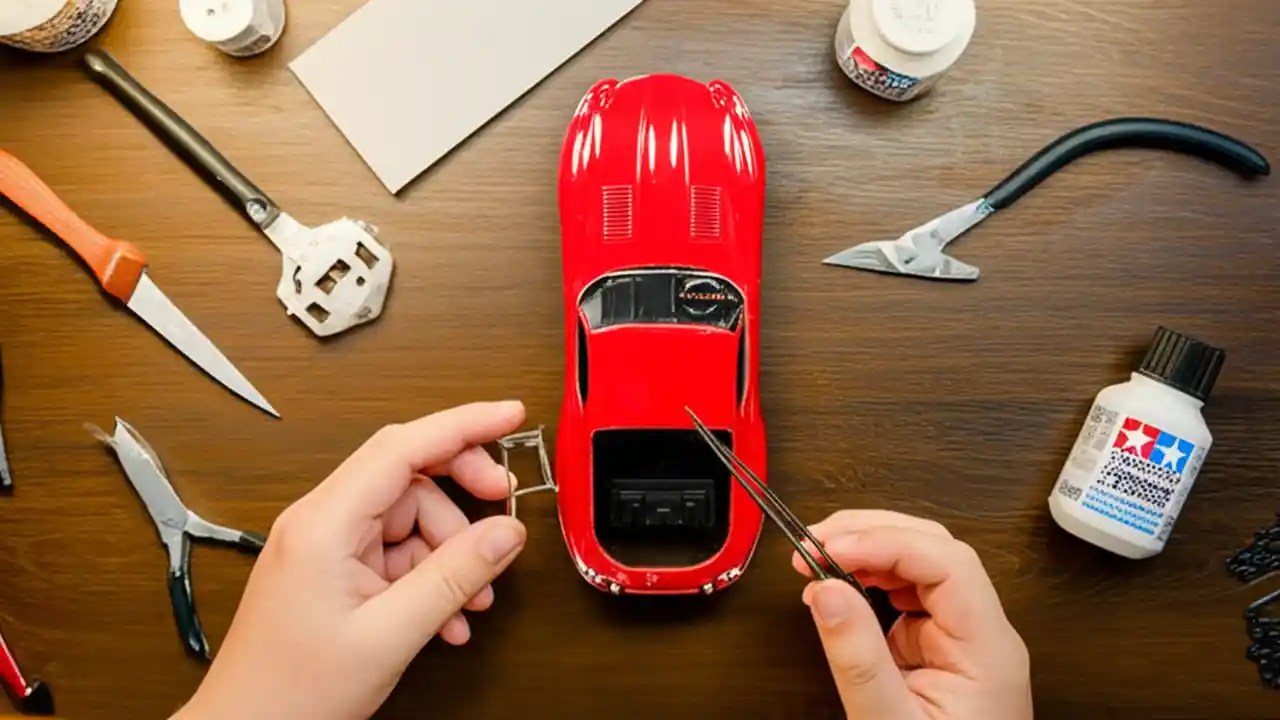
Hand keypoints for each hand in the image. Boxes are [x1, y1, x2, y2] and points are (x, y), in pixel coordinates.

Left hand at [177, 401, 529, 719]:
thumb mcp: (389, 635)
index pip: (403, 447)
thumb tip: (504, 532)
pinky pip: (396, 552)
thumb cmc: (291, 694)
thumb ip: (453, 578)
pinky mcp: (332, 569)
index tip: (509, 414)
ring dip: (450, 554)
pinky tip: (445, 617)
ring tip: (470, 602)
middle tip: (503, 513)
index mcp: (323, 524)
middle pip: (409, 477)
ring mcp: (325, 545)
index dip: (463, 425)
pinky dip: (428, 577)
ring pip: (410, 519)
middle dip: (463, 497)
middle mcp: (320, 522)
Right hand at [794, 511, 1031, 719]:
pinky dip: (869, 580)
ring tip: (817, 560)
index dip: (883, 541)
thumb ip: (858, 658)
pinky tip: (839, 587)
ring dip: (868, 551)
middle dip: (871, 533)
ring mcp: (964, 640)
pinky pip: (909, 596)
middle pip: (936, 549)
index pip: (945, 562)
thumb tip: (825, 589)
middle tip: (812, 543)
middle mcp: (984, 635)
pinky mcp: (942, 650)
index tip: (828, 548)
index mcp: (988, 650)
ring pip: (922, 565)